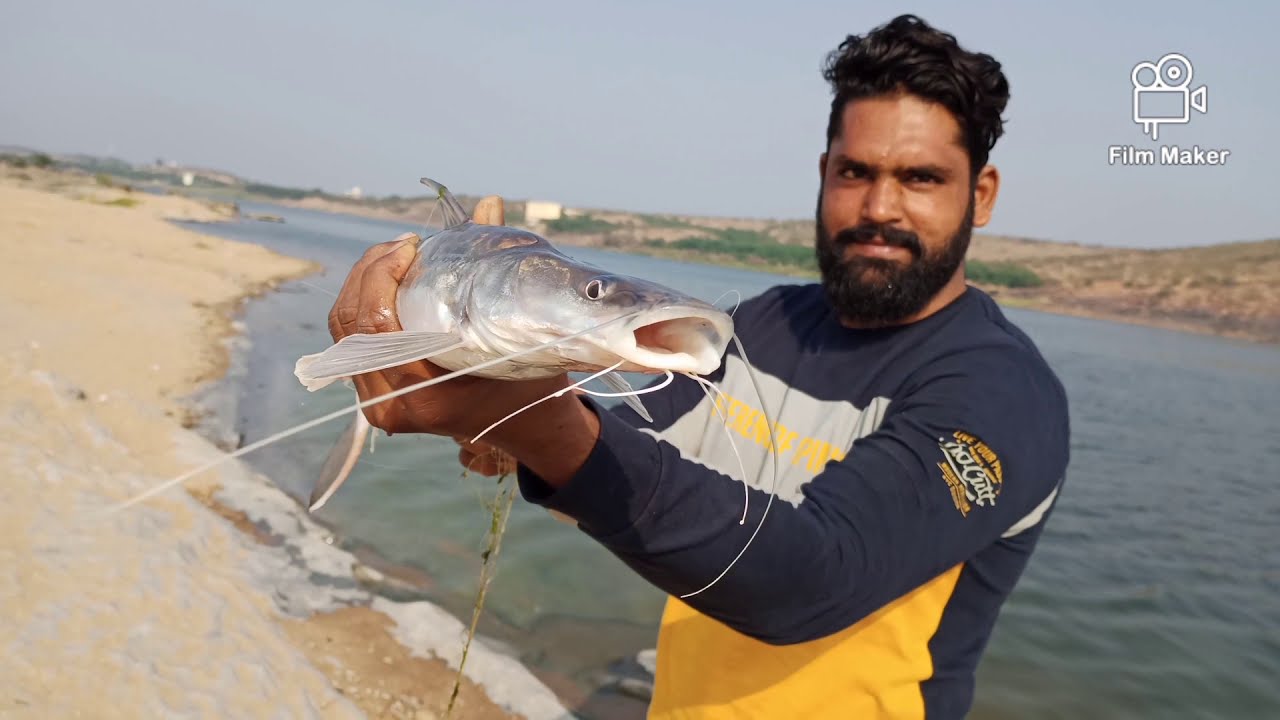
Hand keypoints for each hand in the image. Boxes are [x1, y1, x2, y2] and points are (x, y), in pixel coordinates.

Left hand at [326, 195, 600, 485]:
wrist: (524, 422)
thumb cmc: (527, 375)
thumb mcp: (516, 326)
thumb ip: (497, 267)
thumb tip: (490, 203)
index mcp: (426, 397)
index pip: (376, 328)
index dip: (381, 276)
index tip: (410, 246)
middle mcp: (393, 406)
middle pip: (350, 326)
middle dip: (367, 273)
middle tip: (400, 244)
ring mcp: (379, 404)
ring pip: (342, 332)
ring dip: (359, 285)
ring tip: (391, 255)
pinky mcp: (374, 395)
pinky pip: (351, 341)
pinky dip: (361, 304)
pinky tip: (384, 279)